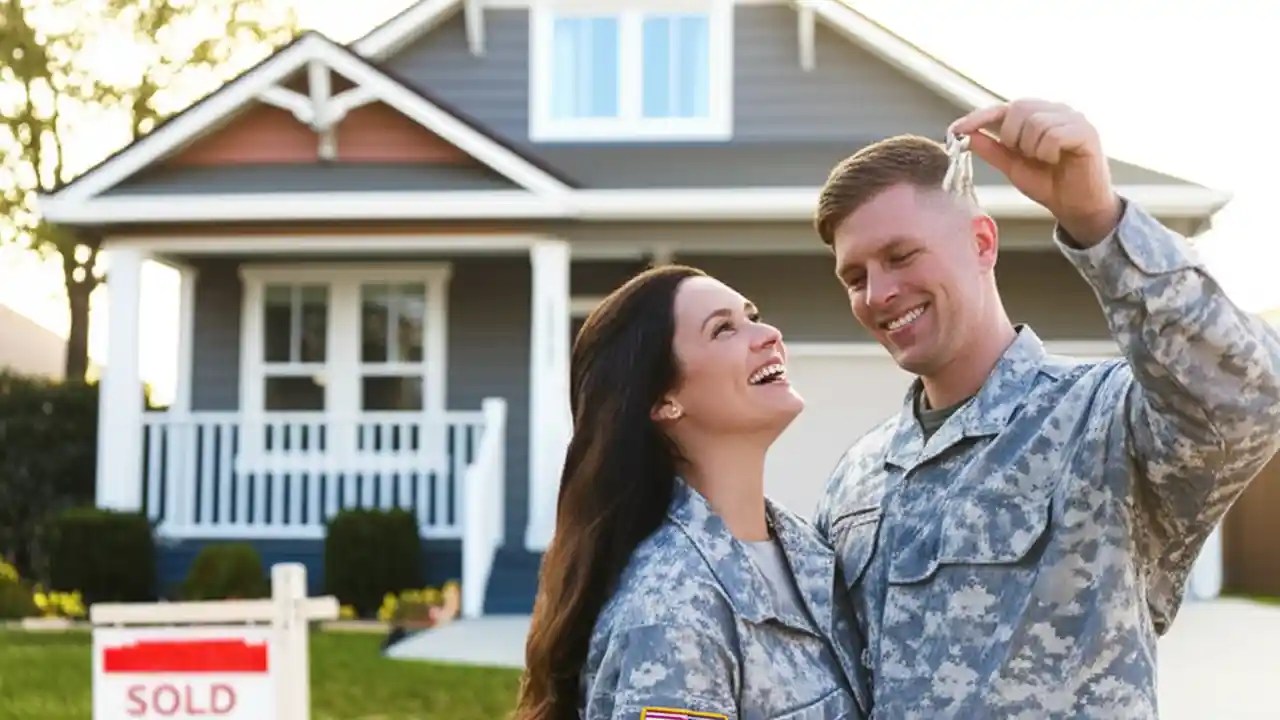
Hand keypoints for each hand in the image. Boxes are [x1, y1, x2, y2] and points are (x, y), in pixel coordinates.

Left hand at [949, 99, 1122, 245]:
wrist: (1077, 206)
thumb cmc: (1049, 183)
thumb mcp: (1012, 166)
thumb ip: (991, 149)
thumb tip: (965, 134)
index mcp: (1036, 115)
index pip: (1002, 108)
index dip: (978, 117)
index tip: (955, 130)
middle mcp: (1054, 110)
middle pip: (1018, 108)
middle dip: (1012, 137)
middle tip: (1025, 155)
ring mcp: (1072, 117)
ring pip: (1036, 122)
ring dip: (1033, 148)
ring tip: (1046, 160)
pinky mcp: (1086, 130)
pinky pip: (1054, 134)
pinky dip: (1049, 152)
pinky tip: (1058, 160)